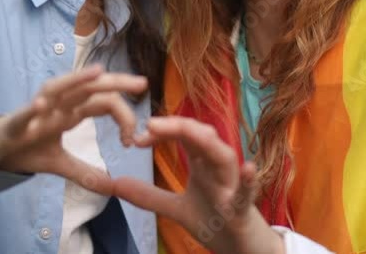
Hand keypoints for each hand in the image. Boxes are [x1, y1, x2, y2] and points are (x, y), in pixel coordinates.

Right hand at [0, 65, 145, 194]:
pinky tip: (41, 106)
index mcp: (70, 112)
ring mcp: (36, 111)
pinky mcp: (15, 123)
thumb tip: (112, 187)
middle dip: (115, 82)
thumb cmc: (26, 149)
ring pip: (58, 88)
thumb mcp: (59, 164)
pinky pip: (24, 114)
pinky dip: (32, 110)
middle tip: (142, 83)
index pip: (103, 102)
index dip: (122, 114)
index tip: (134, 138)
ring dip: (76, 79)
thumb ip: (84, 172)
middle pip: (88, 87)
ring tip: (97, 73)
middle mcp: (57, 105)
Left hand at [113, 117, 284, 253]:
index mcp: (203, 165)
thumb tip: (116, 183)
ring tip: (191, 133)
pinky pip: (247, 193)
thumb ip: (149, 196)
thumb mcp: (177, 209)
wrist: (244, 249)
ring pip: (225, 158)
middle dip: (180, 126)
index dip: (162, 131)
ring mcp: (232, 188)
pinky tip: (248, 168)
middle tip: (151, 124)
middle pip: (202, 137)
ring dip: (208, 143)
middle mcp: (218, 169)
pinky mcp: (243, 210)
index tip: (137, 139)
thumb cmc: (216, 222)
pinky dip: (248, 181)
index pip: (184, 136)